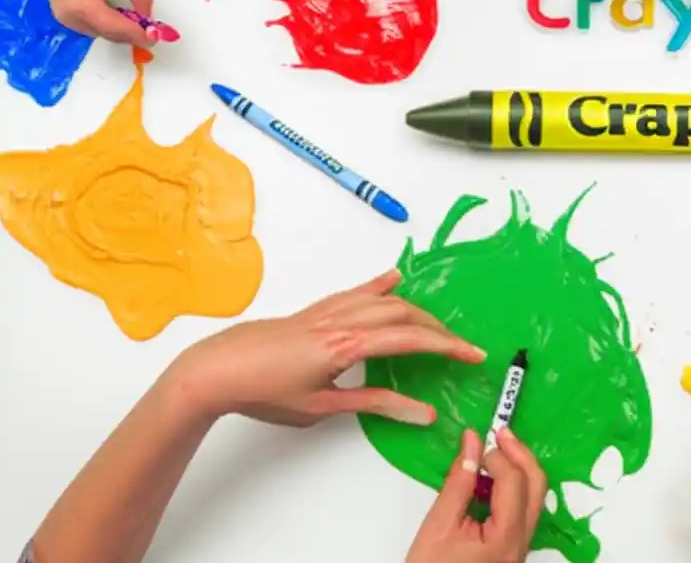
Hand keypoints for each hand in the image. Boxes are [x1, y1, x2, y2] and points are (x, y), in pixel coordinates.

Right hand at [41, 0, 153, 45]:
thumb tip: (146, 17)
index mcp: (83, 5)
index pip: (117, 29)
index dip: (138, 35)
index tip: (155, 37)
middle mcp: (70, 17)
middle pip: (109, 35)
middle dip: (130, 33)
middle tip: (149, 27)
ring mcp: (64, 18)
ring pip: (101, 34)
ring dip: (119, 29)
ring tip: (131, 14)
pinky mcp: (63, 16)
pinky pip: (92, 28)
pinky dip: (107, 24)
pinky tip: (114, 12)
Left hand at [170, 269, 485, 426]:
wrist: (217, 370)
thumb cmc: (264, 392)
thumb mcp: (324, 406)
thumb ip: (375, 404)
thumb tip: (421, 412)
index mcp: (348, 345)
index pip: (412, 340)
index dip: (447, 346)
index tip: (473, 355)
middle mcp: (342, 321)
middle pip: (405, 315)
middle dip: (439, 330)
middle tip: (462, 347)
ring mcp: (328, 311)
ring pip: (384, 300)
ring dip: (416, 310)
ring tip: (438, 322)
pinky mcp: (314, 311)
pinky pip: (356, 292)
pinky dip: (379, 285)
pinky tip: (394, 278)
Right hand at [407, 428, 547, 562]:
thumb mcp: (438, 524)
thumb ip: (458, 480)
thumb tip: (471, 443)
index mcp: (506, 537)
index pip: (514, 481)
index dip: (497, 455)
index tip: (475, 442)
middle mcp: (521, 544)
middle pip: (537, 486)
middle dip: (520, 454)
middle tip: (499, 433)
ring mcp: (520, 549)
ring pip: (534, 498)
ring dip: (518, 470)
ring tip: (493, 453)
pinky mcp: (513, 551)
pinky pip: (522, 511)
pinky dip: (512, 489)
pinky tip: (490, 481)